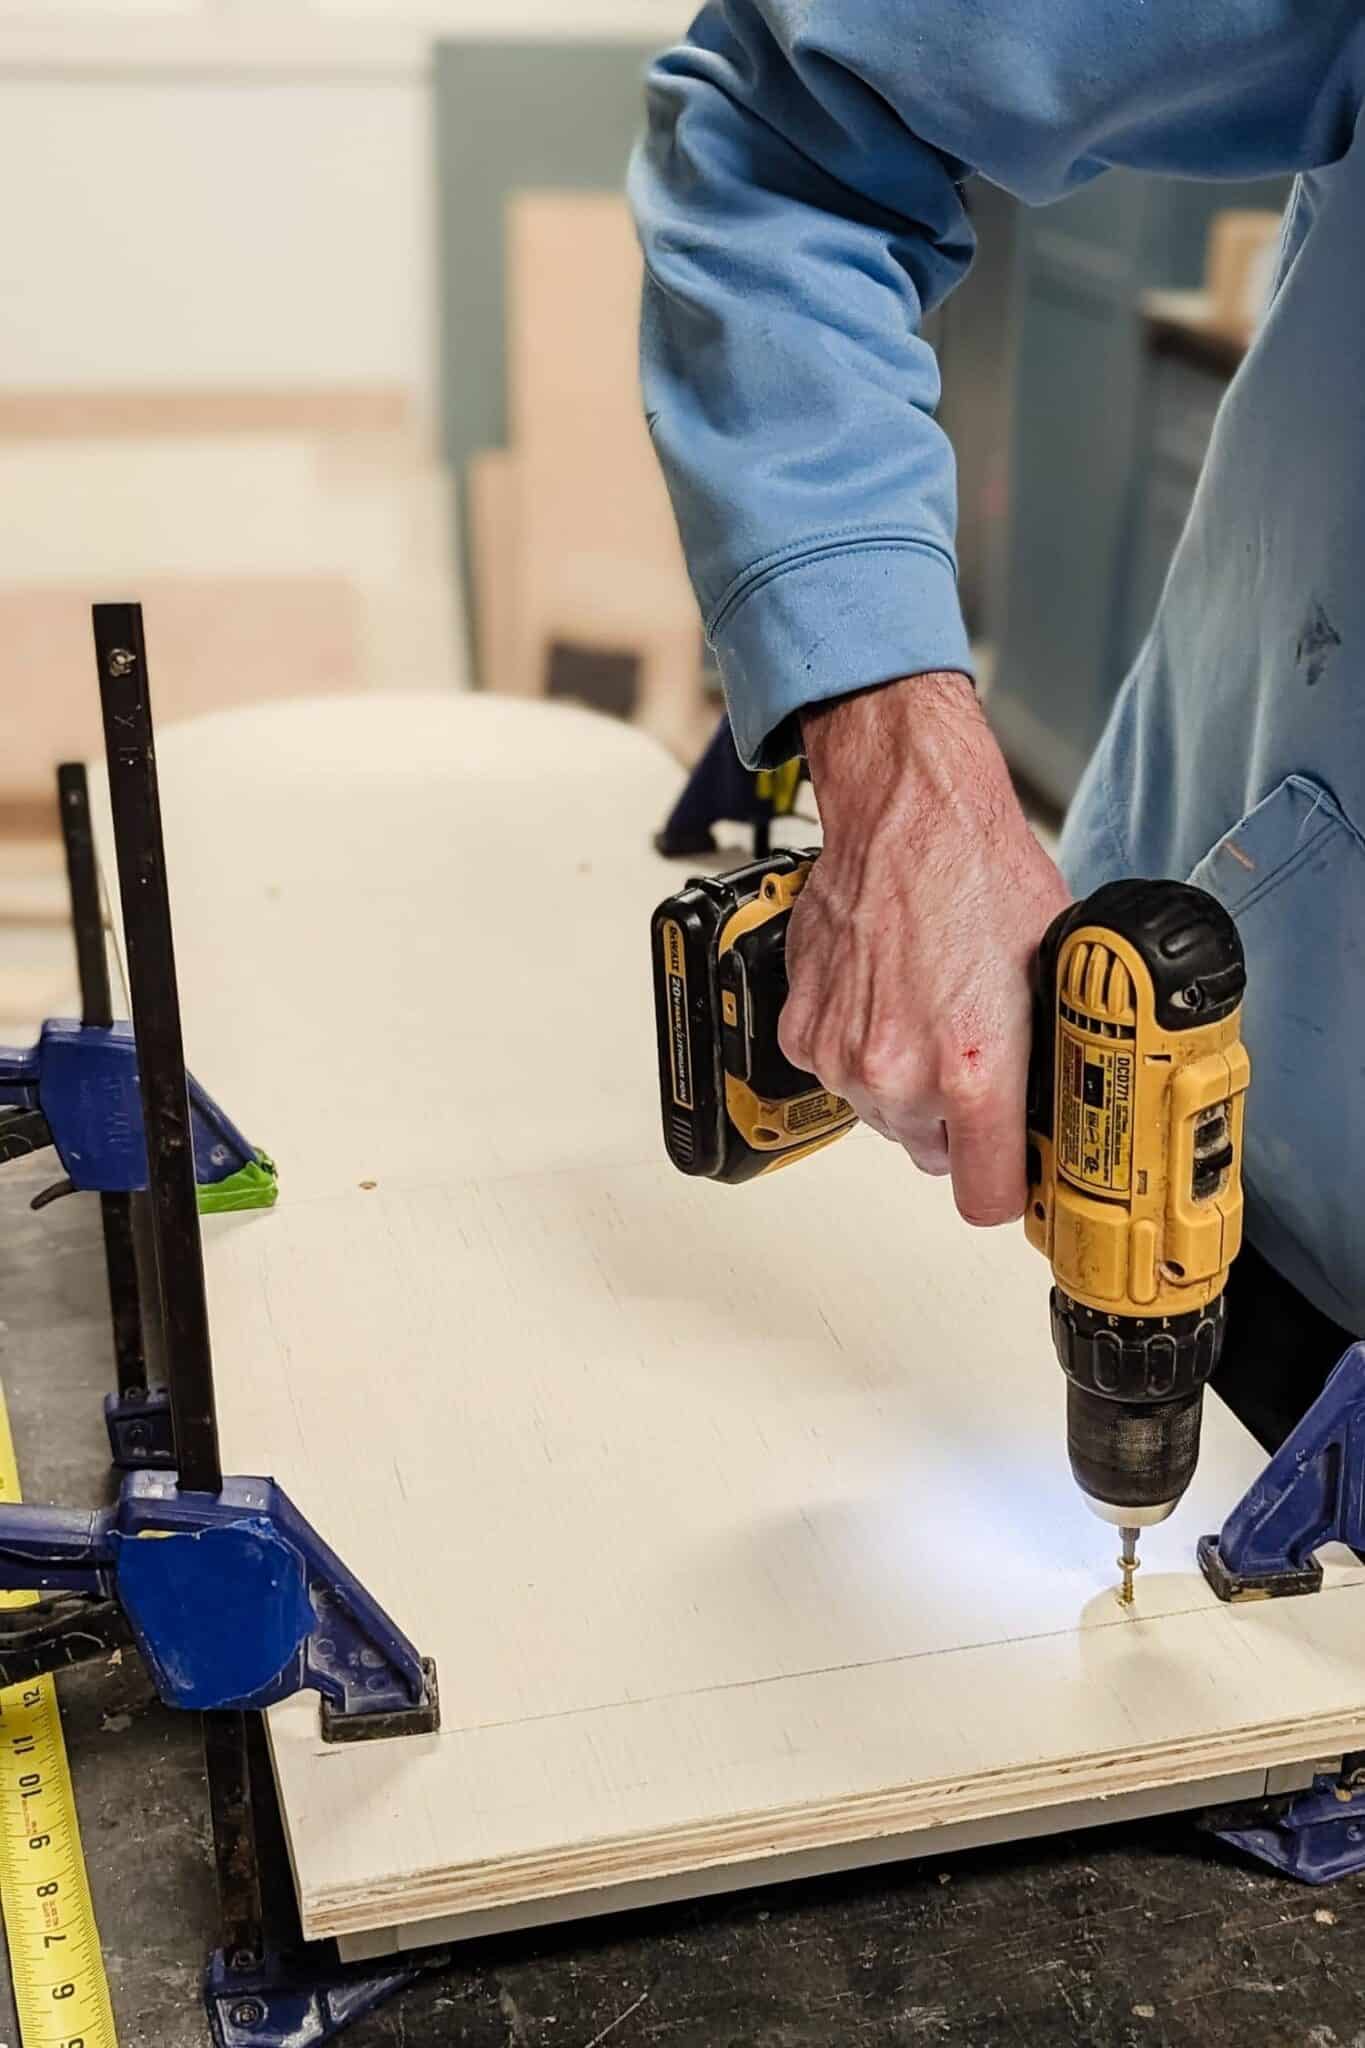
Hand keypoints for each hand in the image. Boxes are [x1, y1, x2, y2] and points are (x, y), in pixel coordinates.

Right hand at [779, 672, 1070, 1225]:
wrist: (904, 813)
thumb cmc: (977, 871)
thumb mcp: (1052, 969)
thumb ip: (1049, 1053)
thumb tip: (1065, 1099)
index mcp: (973, 1069)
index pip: (986, 1197)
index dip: (1009, 1189)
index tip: (1019, 1174)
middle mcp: (899, 1075)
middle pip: (934, 1155)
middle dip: (957, 1121)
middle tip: (973, 1059)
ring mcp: (843, 1057)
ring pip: (885, 1115)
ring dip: (907, 1082)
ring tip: (928, 1010)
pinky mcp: (804, 1032)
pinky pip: (841, 1073)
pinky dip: (862, 1048)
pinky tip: (888, 995)